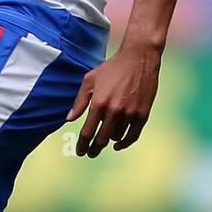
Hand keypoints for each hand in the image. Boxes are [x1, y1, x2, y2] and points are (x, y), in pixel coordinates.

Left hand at [66, 42, 160, 156]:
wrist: (139, 58)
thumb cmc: (112, 68)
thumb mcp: (90, 80)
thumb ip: (79, 101)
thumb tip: (69, 119)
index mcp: (99, 103)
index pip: (87, 132)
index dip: (82, 145)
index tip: (80, 151)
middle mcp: (114, 110)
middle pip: (101, 139)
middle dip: (93, 149)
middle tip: (89, 153)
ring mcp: (130, 113)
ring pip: (116, 137)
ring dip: (108, 139)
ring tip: (105, 136)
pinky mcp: (142, 114)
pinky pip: (132, 136)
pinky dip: (124, 143)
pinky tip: (117, 145)